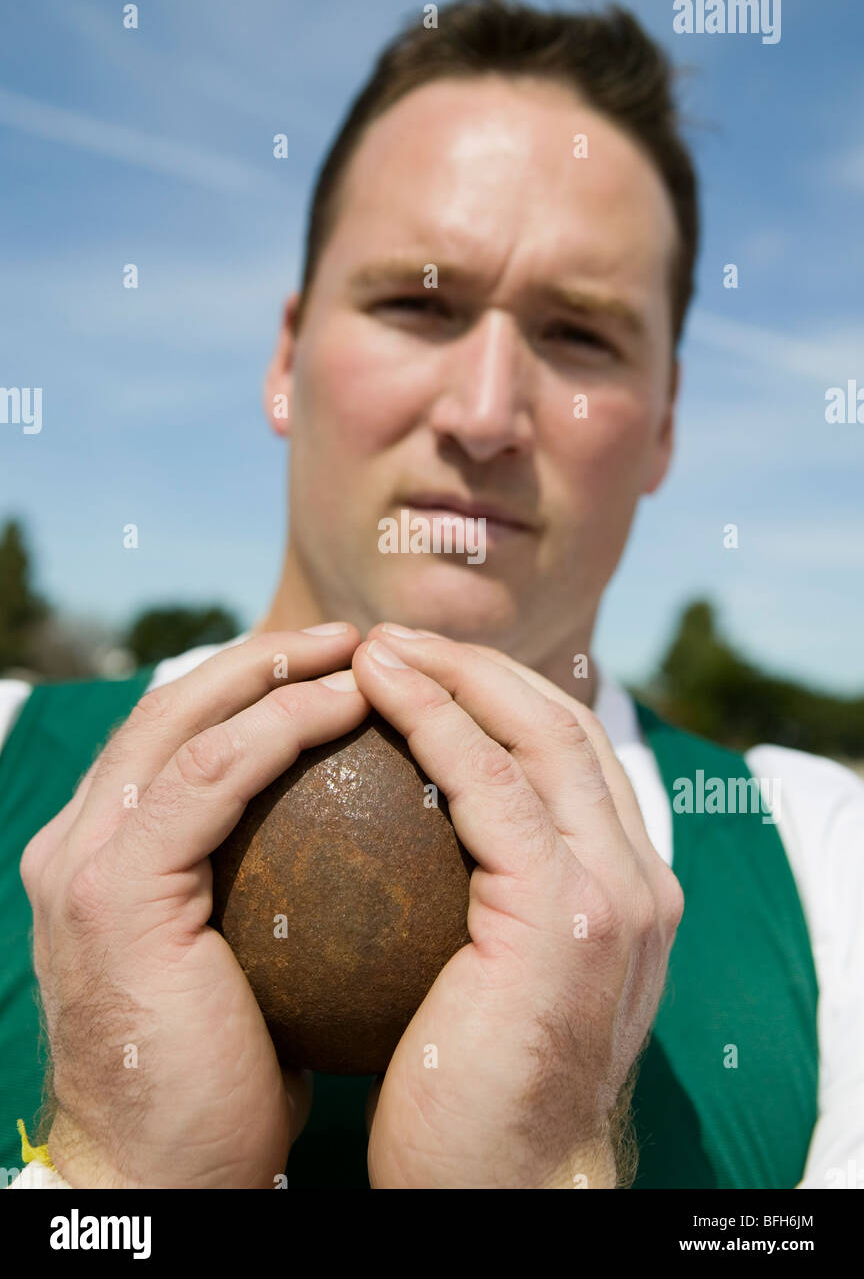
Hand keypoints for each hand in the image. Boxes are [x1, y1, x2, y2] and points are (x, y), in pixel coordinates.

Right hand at [19, 627, 368, 1188]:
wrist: (164, 1179)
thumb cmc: (223, 1080)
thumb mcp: (240, 961)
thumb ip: (256, 887)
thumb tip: (350, 846)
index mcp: (103, 853)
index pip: (177, 736)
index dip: (252, 686)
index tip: (337, 669)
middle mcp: (76, 843)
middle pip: (171, 708)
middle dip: (263, 656)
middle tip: (351, 639)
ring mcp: (84, 863)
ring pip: (182, 722)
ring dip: (274, 673)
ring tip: (356, 655)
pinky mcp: (112, 893)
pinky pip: (204, 780)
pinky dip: (275, 730)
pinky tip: (343, 709)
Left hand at [353, 625, 683, 1189]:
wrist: (499, 1193)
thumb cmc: (466, 1097)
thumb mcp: (490, 981)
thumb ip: (488, 900)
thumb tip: (419, 840)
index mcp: (629, 891)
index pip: (569, 757)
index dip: (497, 698)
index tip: (419, 671)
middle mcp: (641, 880)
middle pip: (565, 725)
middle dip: (478, 666)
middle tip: (391, 642)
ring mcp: (617, 893)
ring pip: (539, 734)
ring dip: (453, 674)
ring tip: (377, 648)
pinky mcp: (570, 912)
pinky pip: (492, 784)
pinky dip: (435, 722)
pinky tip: (378, 693)